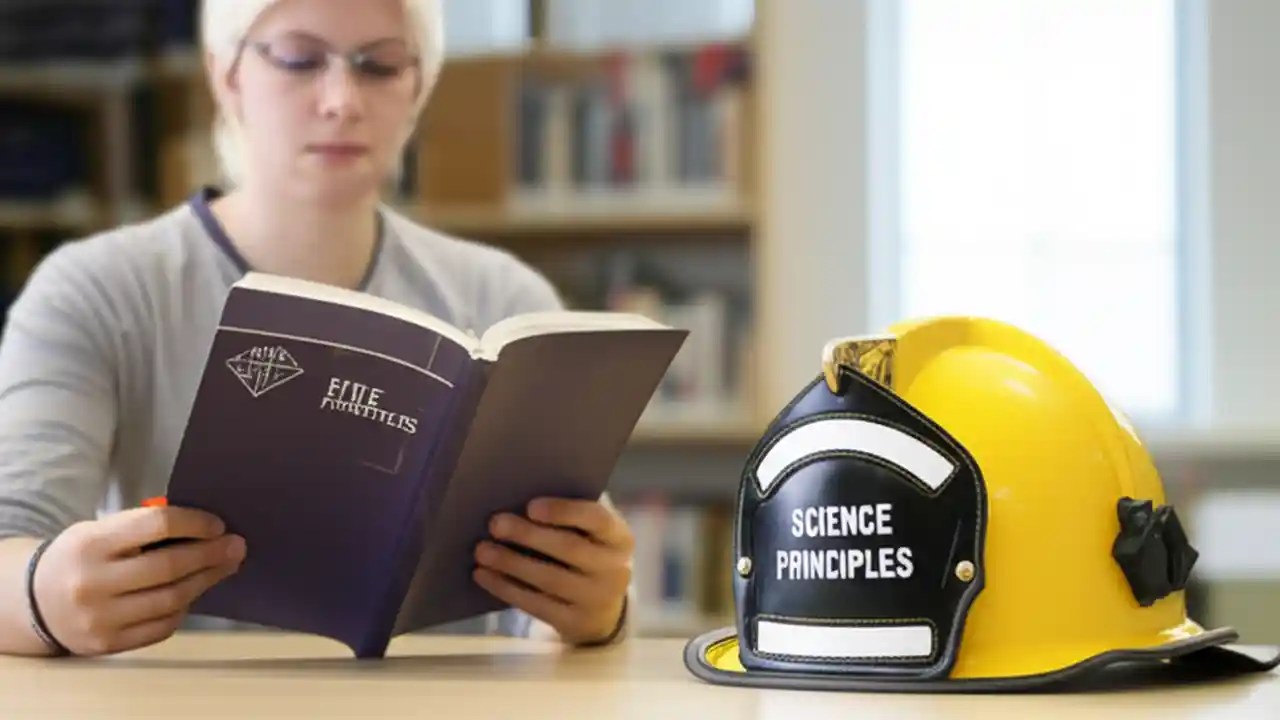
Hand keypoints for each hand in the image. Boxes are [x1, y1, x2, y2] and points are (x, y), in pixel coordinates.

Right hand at [31, 507, 244, 655]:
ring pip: (171, 599)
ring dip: (206, 581)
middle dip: (210, 555)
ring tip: (226, 567)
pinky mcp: (108, 643)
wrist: (34, 603)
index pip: (155, 526)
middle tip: (237, 546)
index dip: (194, 523)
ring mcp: (100, 618)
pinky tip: (194, 593)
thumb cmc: (81, 558)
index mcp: (91, 544)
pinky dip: (184, 607)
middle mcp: (93, 582)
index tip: (217, 524)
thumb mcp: (99, 532)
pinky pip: (162, 626)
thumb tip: (205, 529)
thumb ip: (142, 529)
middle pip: (169, 566)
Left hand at [474, 498, 631, 645]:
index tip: (531, 506)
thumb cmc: (588, 554)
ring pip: (549, 579)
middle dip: (528, 535)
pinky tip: (483, 575)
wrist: (603, 609)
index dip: (564, 511)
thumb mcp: (591, 533)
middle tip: (495, 524)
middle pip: (569, 549)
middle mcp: (614, 569)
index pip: (597, 520)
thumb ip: (570, 516)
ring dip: (511, 563)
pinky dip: (506, 588)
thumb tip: (520, 501)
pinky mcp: (573, 622)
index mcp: (619, 538)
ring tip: (482, 551)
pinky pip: (536, 605)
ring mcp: (595, 600)